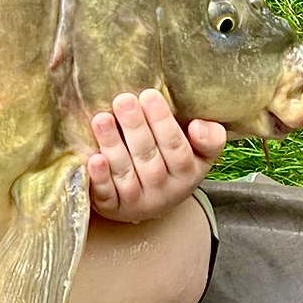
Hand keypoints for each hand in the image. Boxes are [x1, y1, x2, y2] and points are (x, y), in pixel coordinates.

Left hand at [86, 89, 224, 221]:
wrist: (150, 202)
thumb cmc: (173, 165)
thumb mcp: (199, 155)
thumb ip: (209, 139)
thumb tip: (199, 125)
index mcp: (186, 174)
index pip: (176, 147)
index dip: (162, 122)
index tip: (149, 95)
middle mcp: (163, 191)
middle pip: (148, 157)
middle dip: (135, 126)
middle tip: (123, 100)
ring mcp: (137, 201)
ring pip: (125, 172)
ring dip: (112, 145)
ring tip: (101, 119)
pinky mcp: (112, 208)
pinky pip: (106, 194)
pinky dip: (99, 178)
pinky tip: (93, 159)